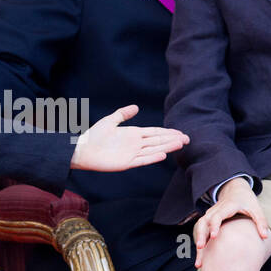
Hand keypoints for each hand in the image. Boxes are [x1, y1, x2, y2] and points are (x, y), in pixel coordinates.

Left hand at [69, 105, 187, 171]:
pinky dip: (153, 157)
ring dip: (167, 147)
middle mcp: (135, 144)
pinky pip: (143, 160)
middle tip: (187, 139)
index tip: (180, 132)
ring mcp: (132, 154)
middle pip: (158, 141)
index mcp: (133, 134)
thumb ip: (123, 114)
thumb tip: (136, 107)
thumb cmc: (94, 135)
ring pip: (154, 149)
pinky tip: (163, 154)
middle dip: (172, 139)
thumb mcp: (110, 121)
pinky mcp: (127, 163)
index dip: (167, 132)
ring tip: (180, 144)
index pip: (154, 133)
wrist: (83, 150)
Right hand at [194, 178, 270, 268]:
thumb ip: (260, 222)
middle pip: (204, 223)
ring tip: (199, 261)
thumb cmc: (247, 201)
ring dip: (198, 243)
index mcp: (227, 207)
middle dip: (201, 235)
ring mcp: (210, 215)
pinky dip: (200, 244)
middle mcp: (215, 210)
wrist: (235, 190)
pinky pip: (201, 231)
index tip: (214, 237)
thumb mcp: (256, 209)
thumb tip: (264, 237)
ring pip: (200, 228)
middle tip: (200, 248)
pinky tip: (201, 258)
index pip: (218, 216)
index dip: (215, 226)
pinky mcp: (208, 220)